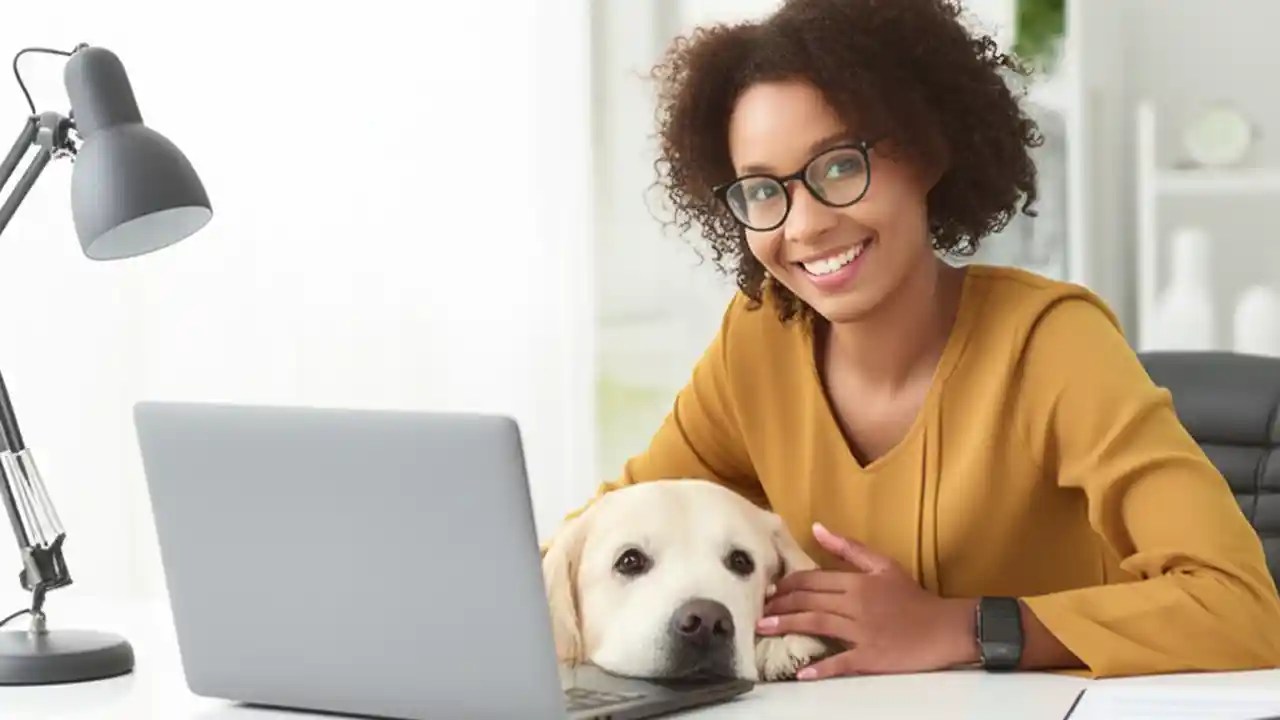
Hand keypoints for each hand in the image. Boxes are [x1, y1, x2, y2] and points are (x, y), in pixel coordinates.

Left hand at [756, 522, 977, 678]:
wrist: (944, 628)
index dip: (787, 584)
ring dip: (787, 626)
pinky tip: (802, 673)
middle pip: (809, 601)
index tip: (768, 590)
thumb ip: (849, 548)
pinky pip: (842, 662)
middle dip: (779, 605)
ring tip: (763, 629)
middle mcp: (856, 605)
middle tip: (757, 611)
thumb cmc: (913, 597)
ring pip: (817, 625)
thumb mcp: (883, 565)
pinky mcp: (871, 657)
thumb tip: (817, 528)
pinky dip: (822, 668)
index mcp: (857, 582)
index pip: (813, 579)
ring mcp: (862, 632)